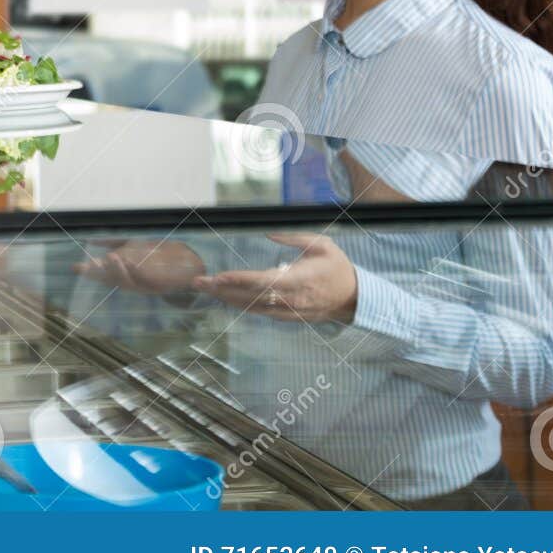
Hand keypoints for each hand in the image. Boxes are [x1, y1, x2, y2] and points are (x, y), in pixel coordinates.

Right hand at [75, 240, 205, 294]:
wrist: (182, 265)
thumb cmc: (154, 257)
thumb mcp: (131, 247)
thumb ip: (112, 242)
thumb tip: (92, 240)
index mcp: (121, 273)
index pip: (102, 274)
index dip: (89, 272)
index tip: (75, 267)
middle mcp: (129, 282)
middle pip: (111, 280)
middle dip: (100, 274)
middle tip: (90, 264)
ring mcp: (142, 285)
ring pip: (126, 282)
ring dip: (118, 271)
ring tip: (111, 257)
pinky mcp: (156, 285)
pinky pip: (144, 279)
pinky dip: (136, 271)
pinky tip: (130, 261)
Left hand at [190, 232, 357, 322]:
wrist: (354, 298)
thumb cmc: (337, 267)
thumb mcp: (321, 245)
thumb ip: (294, 238)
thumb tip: (269, 235)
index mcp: (299, 280)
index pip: (262, 282)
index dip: (238, 280)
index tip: (218, 277)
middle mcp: (291, 299)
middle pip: (250, 297)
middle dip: (222, 290)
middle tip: (198, 282)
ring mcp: (289, 311)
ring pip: (251, 308)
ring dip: (226, 298)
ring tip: (205, 288)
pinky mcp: (288, 317)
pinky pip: (259, 312)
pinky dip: (240, 305)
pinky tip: (225, 297)